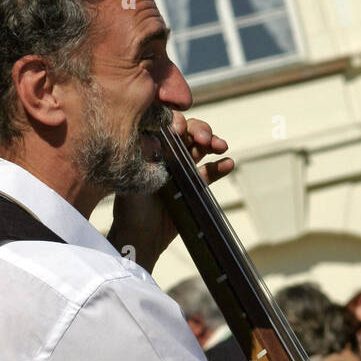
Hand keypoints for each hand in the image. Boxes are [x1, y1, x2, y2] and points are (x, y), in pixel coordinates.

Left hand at [110, 115, 233, 270]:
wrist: (142, 238)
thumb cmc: (132, 208)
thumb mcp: (136, 177)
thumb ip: (147, 154)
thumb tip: (157, 132)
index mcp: (150, 148)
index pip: (166, 126)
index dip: (176, 123)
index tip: (179, 129)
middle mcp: (166, 155)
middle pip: (188, 132)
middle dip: (199, 130)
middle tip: (204, 139)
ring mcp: (182, 169)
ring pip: (201, 148)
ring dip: (213, 142)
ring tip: (221, 146)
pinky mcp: (194, 186)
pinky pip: (210, 172)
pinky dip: (220, 166)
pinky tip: (228, 163)